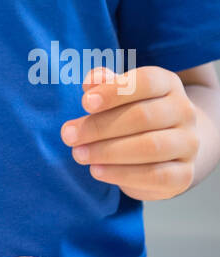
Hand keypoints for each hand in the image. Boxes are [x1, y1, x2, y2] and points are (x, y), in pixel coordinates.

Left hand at [60, 65, 198, 200]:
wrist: (169, 147)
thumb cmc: (133, 112)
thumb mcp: (119, 93)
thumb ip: (104, 83)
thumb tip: (91, 83)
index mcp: (168, 84)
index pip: (146, 81)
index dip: (114, 91)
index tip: (84, 103)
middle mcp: (184, 111)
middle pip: (143, 116)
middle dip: (100, 127)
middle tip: (68, 135)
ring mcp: (188, 144)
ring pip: (150, 147)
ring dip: (108, 152)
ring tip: (79, 154)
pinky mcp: (185, 174)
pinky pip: (156, 176)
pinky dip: (123, 175)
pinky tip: (97, 171)